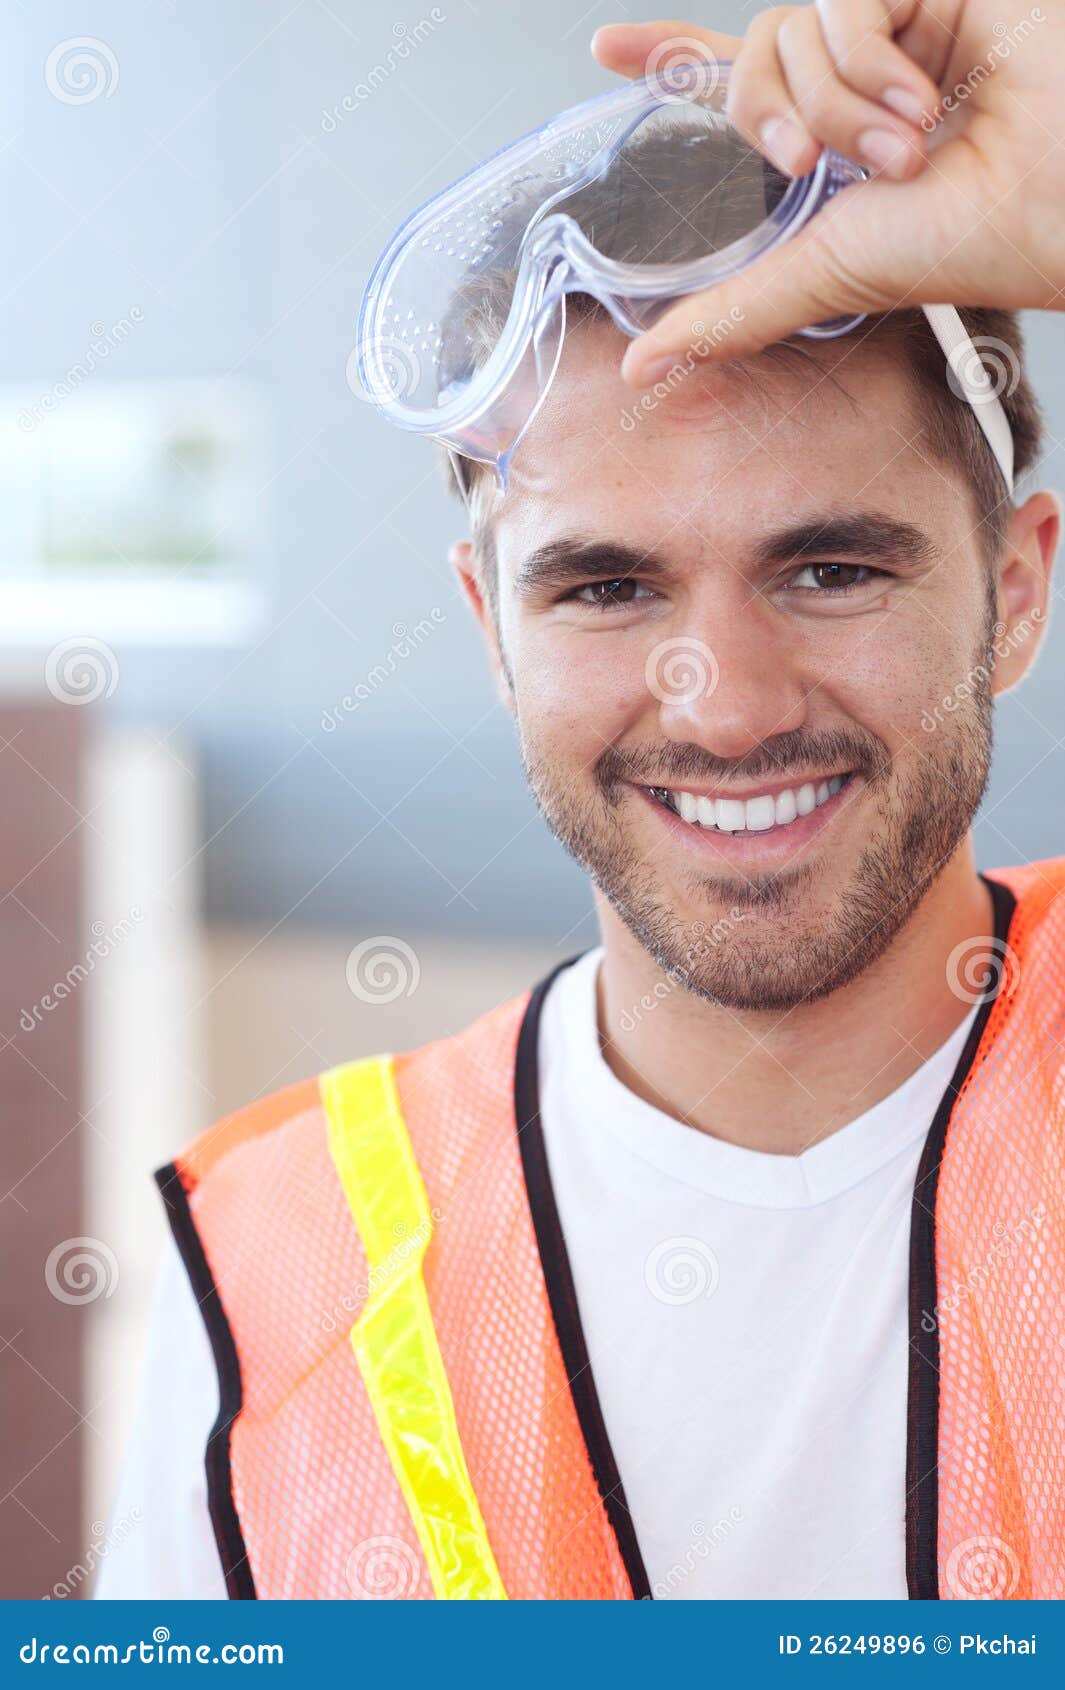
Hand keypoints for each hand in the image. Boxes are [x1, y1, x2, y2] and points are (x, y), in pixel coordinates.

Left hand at [591, 6, 1064, 386]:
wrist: (1050, 205)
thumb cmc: (961, 244)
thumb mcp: (819, 276)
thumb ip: (729, 312)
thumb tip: (638, 369)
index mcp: (829, 137)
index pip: (732, 80)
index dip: (671, 56)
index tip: (607, 51)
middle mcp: (856, 75)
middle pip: (753, 55)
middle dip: (770, 118)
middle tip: (817, 169)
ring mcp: (895, 25)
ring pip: (791, 27)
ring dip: (835, 104)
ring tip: (903, 151)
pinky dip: (868, 60)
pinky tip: (924, 101)